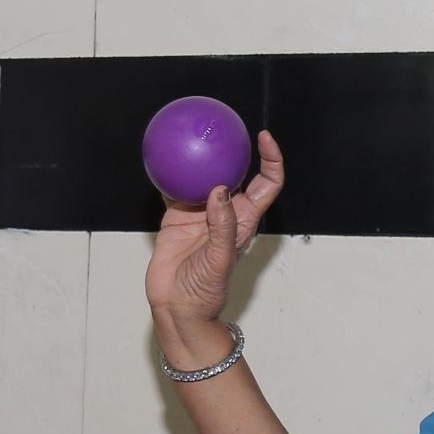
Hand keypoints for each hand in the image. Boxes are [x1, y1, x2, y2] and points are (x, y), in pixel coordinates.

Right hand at [144, 131, 284, 329]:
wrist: (178, 307)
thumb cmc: (206, 290)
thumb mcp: (219, 259)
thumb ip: (222, 226)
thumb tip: (221, 190)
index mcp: (244, 219)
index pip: (267, 184)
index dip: (271, 159)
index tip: (264, 138)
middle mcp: (225, 212)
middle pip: (238, 173)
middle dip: (235, 148)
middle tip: (224, 126)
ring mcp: (200, 214)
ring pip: (204, 176)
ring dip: (201, 157)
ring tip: (193, 133)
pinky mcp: (176, 218)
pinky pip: (174, 189)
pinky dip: (170, 174)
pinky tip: (162, 157)